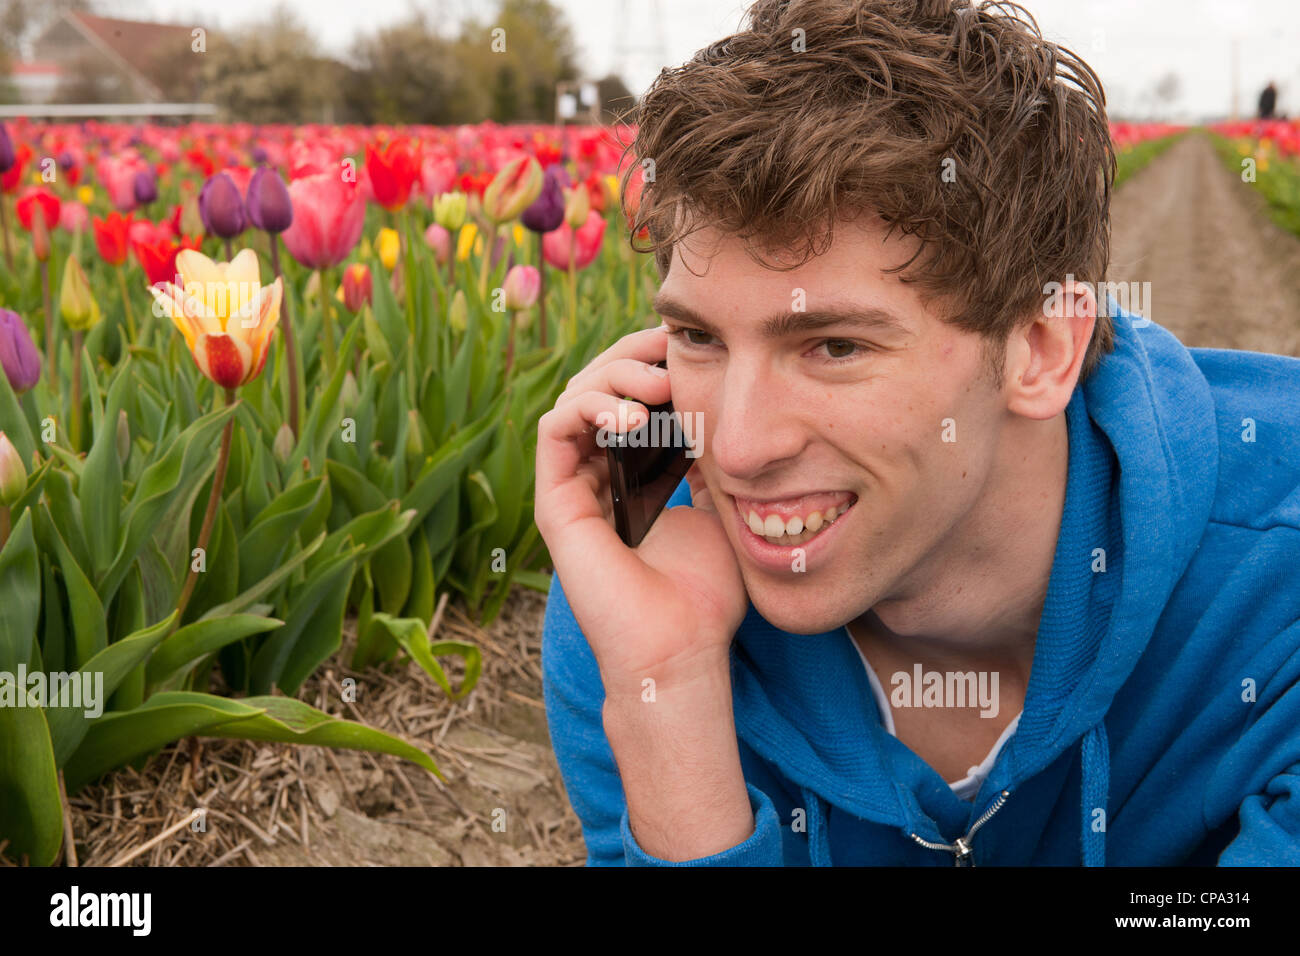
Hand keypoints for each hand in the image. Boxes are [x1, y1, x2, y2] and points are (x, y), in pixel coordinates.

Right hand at [535, 326, 747, 696]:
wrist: (682, 648)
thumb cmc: (707, 591)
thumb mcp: (722, 505)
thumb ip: (713, 458)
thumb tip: (726, 407)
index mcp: (632, 473)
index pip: (632, 395)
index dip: (656, 362)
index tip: (696, 348)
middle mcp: (597, 475)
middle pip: (598, 386)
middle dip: (634, 357)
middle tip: (672, 351)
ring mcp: (572, 488)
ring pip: (573, 398)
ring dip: (614, 377)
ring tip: (658, 387)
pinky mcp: (554, 504)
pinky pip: (554, 429)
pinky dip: (589, 408)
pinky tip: (633, 419)